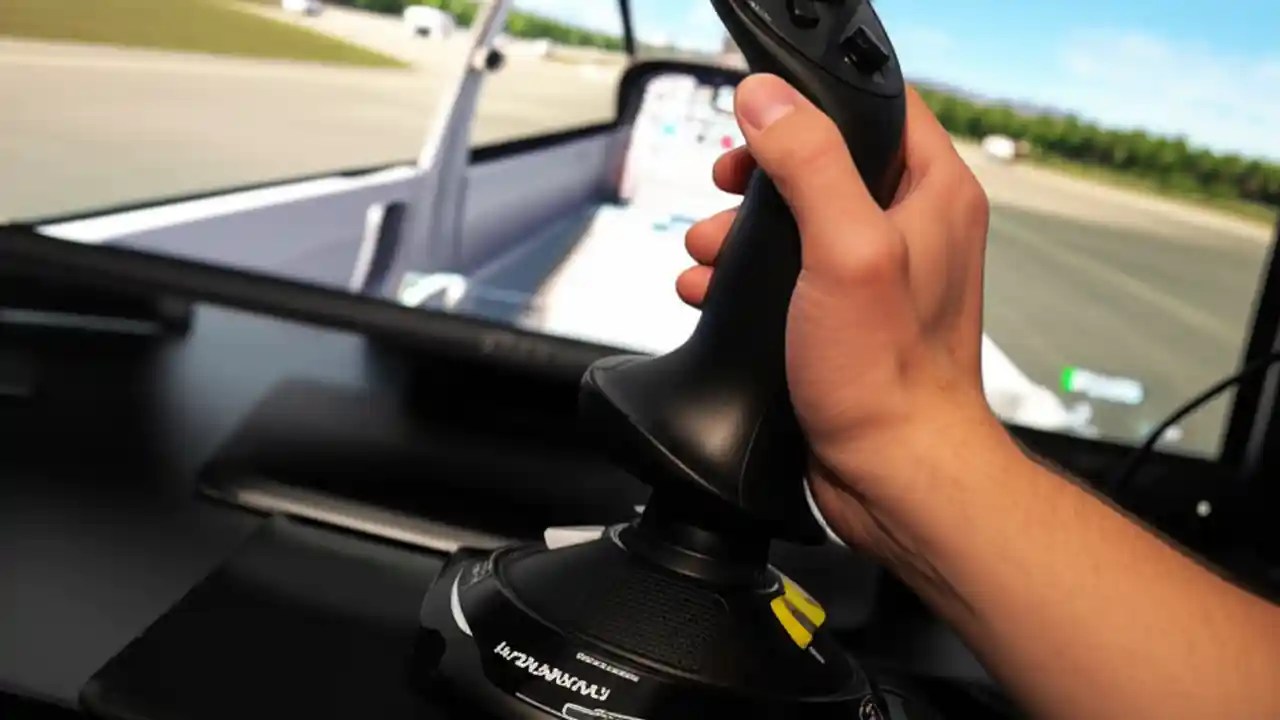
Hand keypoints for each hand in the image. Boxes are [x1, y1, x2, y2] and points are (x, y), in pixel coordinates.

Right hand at [678, 74, 1012, 559]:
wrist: (890, 475)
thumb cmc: (890, 379)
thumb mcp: (845, 252)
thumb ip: (810, 164)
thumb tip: (767, 99)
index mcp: (934, 195)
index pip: (880, 108)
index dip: (816, 102)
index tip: (766, 116)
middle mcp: (911, 229)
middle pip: (825, 161)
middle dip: (761, 175)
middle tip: (728, 184)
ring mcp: (876, 276)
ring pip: (797, 222)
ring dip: (740, 230)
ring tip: (707, 248)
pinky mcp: (844, 319)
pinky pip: (786, 275)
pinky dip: (742, 277)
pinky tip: (710, 291)